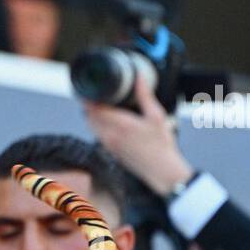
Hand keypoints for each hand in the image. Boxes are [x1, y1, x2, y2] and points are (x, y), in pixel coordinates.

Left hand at [82, 76, 192, 195]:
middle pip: (88, 117)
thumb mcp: (157, 116)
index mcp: (120, 124)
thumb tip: (139, 77)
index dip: (88, 97)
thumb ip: (145, 95)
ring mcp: (109, 145)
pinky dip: (96, 126)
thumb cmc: (162, 145)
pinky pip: (97, 135)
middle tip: (93, 93)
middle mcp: (110, 135)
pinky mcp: (111, 151)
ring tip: (99, 104)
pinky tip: (106, 121)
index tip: (89, 88)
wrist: (161, 171)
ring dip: (91, 115)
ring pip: (91, 126)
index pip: (94, 108)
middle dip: (88, 105)